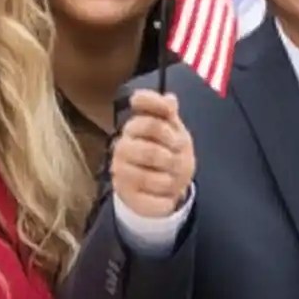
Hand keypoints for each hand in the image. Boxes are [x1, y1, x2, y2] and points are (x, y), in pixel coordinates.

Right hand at [111, 90, 194, 217]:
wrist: (160, 187)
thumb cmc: (167, 153)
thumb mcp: (173, 131)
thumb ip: (169, 114)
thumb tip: (170, 98)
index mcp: (134, 126)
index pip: (141, 104)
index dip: (159, 106)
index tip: (171, 114)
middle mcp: (122, 146)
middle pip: (150, 146)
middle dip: (172, 153)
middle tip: (178, 157)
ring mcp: (120, 171)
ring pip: (152, 177)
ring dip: (170, 180)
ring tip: (171, 178)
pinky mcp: (126, 195)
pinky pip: (154, 200)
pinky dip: (166, 200)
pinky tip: (166, 196)